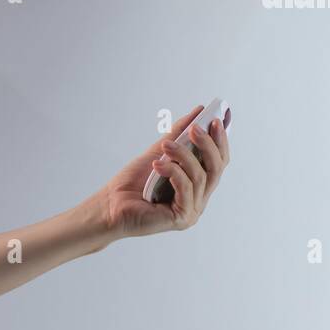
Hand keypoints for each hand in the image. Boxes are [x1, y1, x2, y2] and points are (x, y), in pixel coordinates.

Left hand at [93, 105, 231, 239]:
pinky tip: (157, 164)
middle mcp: (199, 199)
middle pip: (216, 169)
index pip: (219, 162)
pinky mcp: (182, 218)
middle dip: (208, 145)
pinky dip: (173, 171)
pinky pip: (186, 188)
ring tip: (165, 145)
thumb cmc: (132, 183)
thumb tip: (199, 111)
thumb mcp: (159, 152)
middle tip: (195, 128)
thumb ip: (179, 134)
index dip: (219, 141)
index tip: (214, 119)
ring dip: (183, 156)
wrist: (110, 205)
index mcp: (197, 186)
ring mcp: (192, 210)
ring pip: (200, 176)